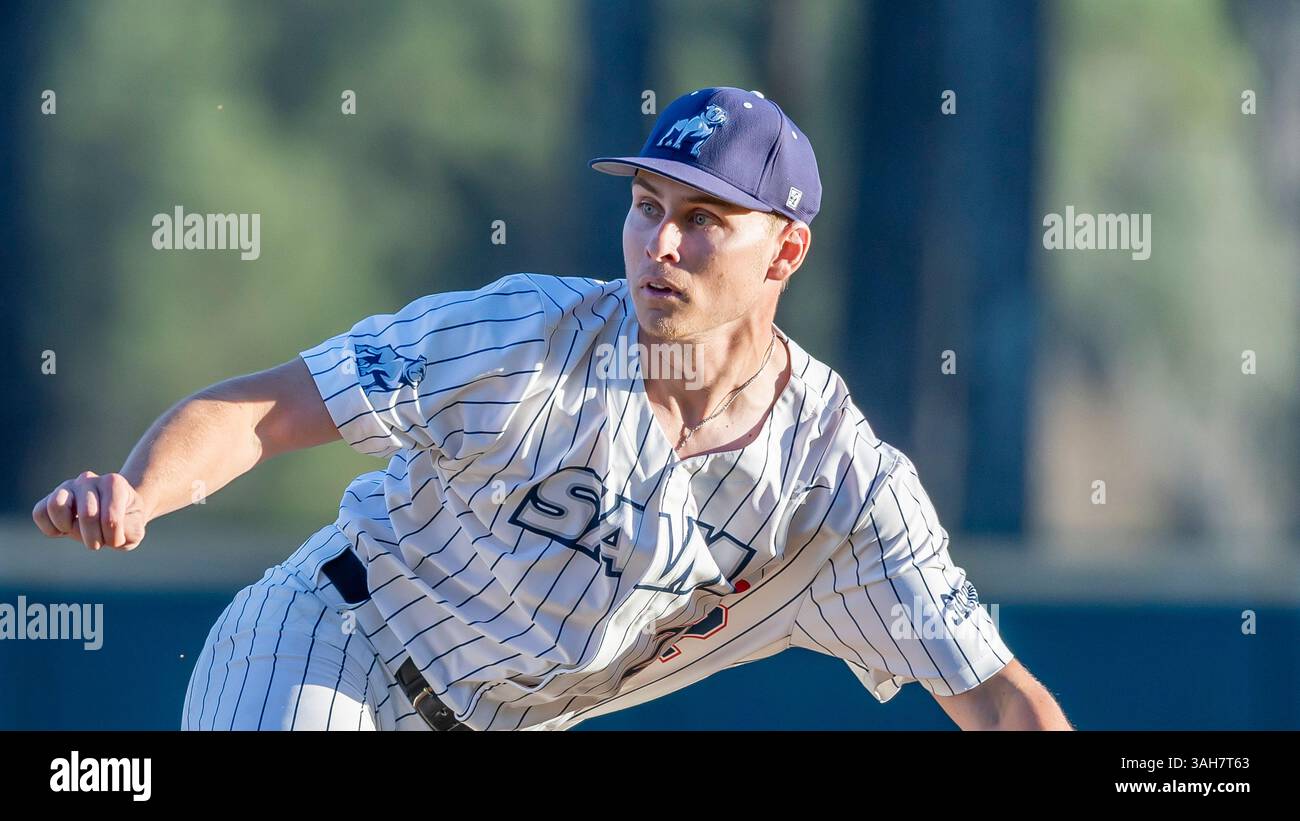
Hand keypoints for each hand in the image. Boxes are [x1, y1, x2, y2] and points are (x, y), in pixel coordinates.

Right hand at [31, 470, 149, 550]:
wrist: (117, 512)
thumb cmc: (126, 521)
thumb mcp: (135, 531)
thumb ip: (128, 532)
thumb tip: (107, 530)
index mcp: (113, 483)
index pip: (110, 518)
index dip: (113, 538)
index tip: (117, 540)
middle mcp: (89, 479)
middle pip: (87, 514)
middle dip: (93, 539)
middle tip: (98, 543)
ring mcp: (67, 486)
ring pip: (56, 505)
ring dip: (68, 529)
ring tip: (78, 532)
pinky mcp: (50, 497)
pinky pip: (39, 513)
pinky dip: (50, 528)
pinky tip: (64, 530)